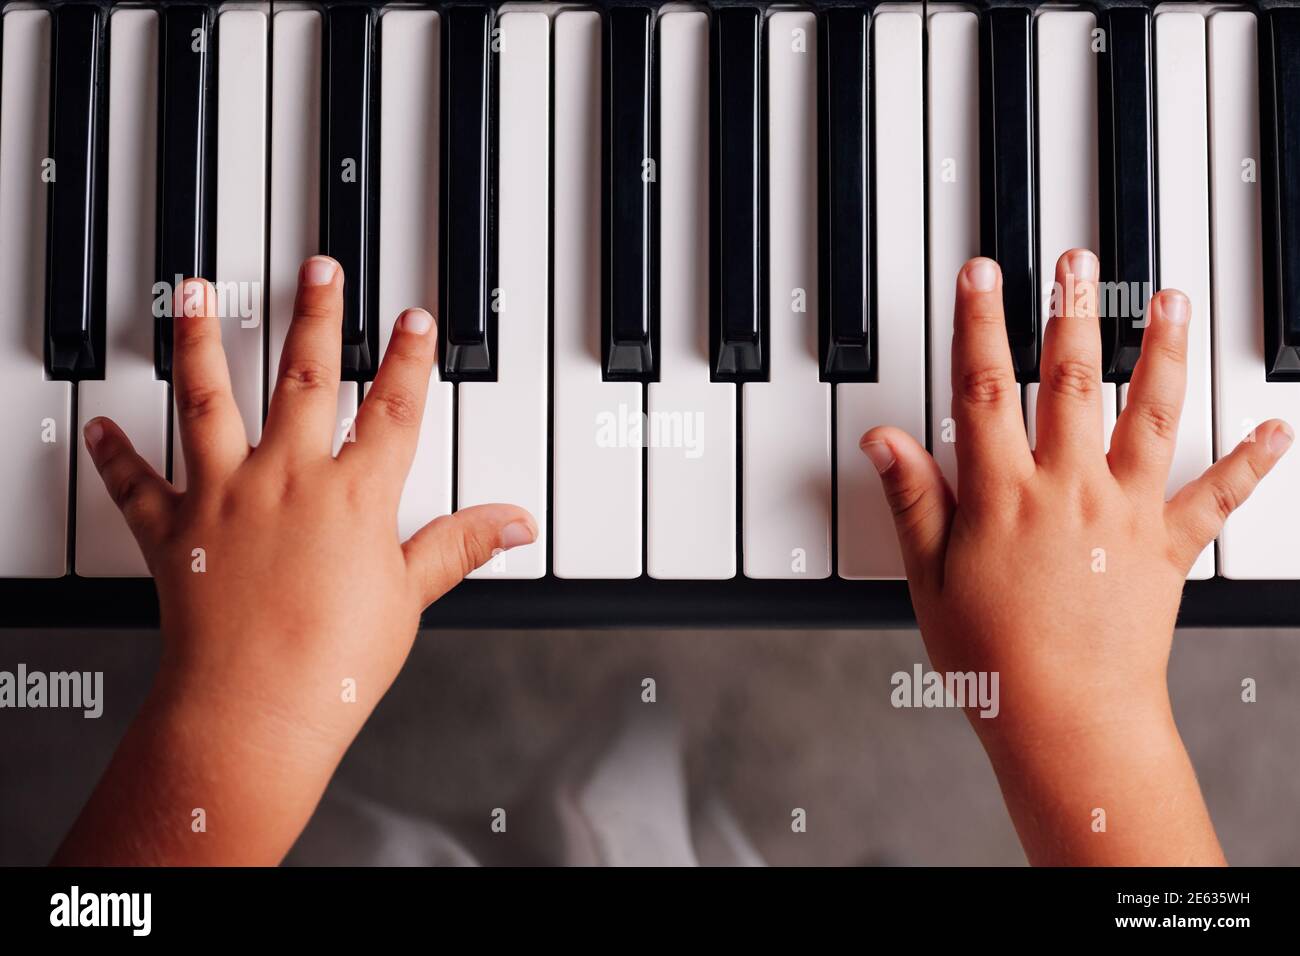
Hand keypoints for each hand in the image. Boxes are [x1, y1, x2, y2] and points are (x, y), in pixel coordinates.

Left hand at [56, 257, 533, 863]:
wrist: (255, 706)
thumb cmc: (334, 659)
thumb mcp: (411, 597)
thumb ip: (459, 546)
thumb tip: (514, 524)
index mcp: (355, 495)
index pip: (391, 409)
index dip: (407, 358)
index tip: (412, 318)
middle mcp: (289, 479)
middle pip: (303, 378)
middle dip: (313, 316)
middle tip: (314, 267)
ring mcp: (227, 497)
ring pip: (210, 401)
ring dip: (201, 343)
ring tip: (195, 293)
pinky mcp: (176, 529)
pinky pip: (138, 485)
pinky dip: (118, 457)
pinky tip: (103, 429)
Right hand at [862, 249, 1290, 864]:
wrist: (1068, 720)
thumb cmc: (996, 659)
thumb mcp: (930, 580)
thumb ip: (913, 501)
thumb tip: (886, 440)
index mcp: (1004, 497)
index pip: (984, 390)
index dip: (979, 324)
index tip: (981, 274)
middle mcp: (1069, 491)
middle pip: (1073, 382)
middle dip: (1073, 312)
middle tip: (1079, 259)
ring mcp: (1126, 514)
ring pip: (1151, 416)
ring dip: (1163, 353)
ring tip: (1172, 300)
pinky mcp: (1168, 547)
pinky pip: (1217, 499)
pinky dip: (1250, 461)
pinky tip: (1277, 428)